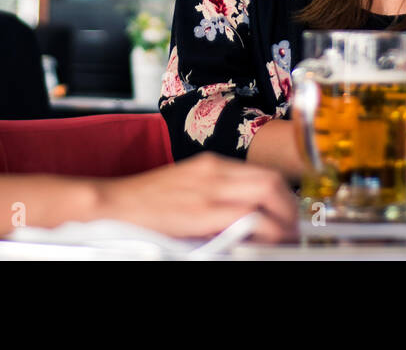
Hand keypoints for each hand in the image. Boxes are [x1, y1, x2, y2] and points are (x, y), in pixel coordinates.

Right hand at [96, 153, 298, 242]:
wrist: (113, 203)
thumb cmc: (144, 202)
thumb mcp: (185, 188)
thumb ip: (213, 195)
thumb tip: (243, 218)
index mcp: (210, 164)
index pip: (261, 172)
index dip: (282, 194)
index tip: (287, 213)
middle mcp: (214, 171)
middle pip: (271, 179)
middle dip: (290, 205)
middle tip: (292, 228)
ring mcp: (209, 189)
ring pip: (267, 192)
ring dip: (283, 217)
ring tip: (284, 236)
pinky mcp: (202, 211)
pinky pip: (247, 215)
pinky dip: (264, 228)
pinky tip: (264, 241)